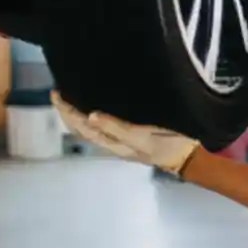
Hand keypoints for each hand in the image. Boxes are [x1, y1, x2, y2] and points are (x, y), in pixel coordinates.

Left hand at [51, 91, 199, 174]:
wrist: (191, 156)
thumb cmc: (169, 146)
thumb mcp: (143, 138)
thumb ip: (118, 128)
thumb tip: (90, 115)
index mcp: (113, 143)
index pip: (82, 127)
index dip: (67, 112)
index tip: (57, 93)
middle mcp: (113, 141)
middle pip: (82, 128)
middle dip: (68, 111)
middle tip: (59, 91)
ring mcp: (122, 138)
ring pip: (91, 126)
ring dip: (78, 112)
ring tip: (71, 95)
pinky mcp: (132, 132)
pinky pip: (104, 123)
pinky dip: (93, 112)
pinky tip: (95, 103)